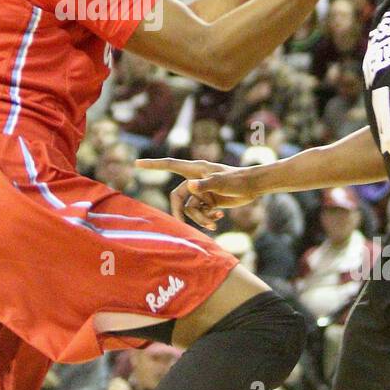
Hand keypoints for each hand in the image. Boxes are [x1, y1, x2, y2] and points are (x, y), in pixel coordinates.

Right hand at [138, 158, 268, 229]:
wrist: (253, 187)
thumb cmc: (238, 180)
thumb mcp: (222, 183)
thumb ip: (205, 185)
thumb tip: (189, 186)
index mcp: (194, 170)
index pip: (169, 164)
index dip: (153, 164)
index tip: (137, 163)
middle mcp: (195, 180)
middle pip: (177, 197)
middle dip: (179, 212)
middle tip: (179, 226)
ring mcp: (201, 191)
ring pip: (189, 208)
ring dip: (200, 218)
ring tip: (215, 221)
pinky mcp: (208, 201)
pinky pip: (200, 212)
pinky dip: (207, 218)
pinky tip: (219, 218)